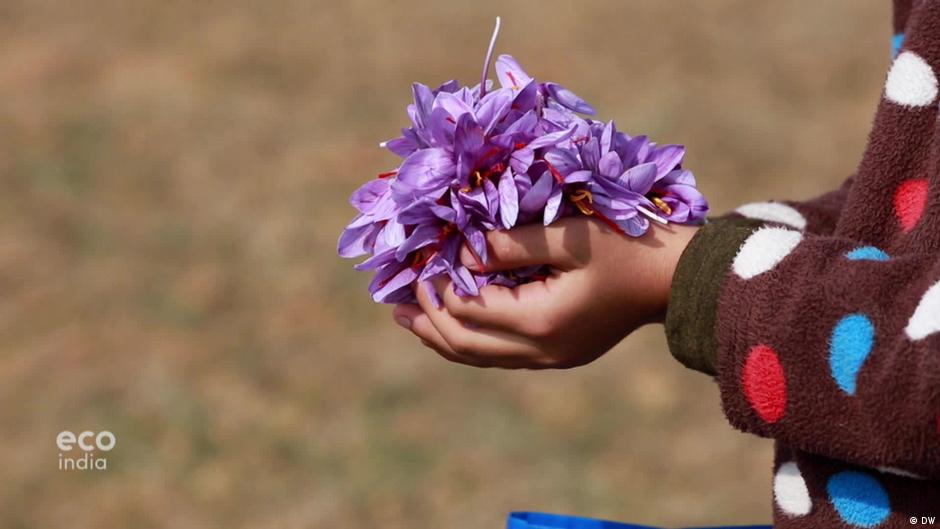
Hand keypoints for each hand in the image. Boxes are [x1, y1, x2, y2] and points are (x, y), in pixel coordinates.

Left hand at [393, 217, 697, 368]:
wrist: (673, 279)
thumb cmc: (627, 246)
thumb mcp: (569, 236)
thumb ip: (511, 244)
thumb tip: (462, 252)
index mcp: (541, 321)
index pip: (467, 308)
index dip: (437, 285)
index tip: (418, 259)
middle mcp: (541, 350)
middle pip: (464, 344)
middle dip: (427, 321)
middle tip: (394, 303)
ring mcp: (551, 358)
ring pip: (479, 357)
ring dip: (442, 337)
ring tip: (409, 320)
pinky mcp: (558, 355)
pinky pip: (499, 355)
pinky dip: (469, 341)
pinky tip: (455, 326)